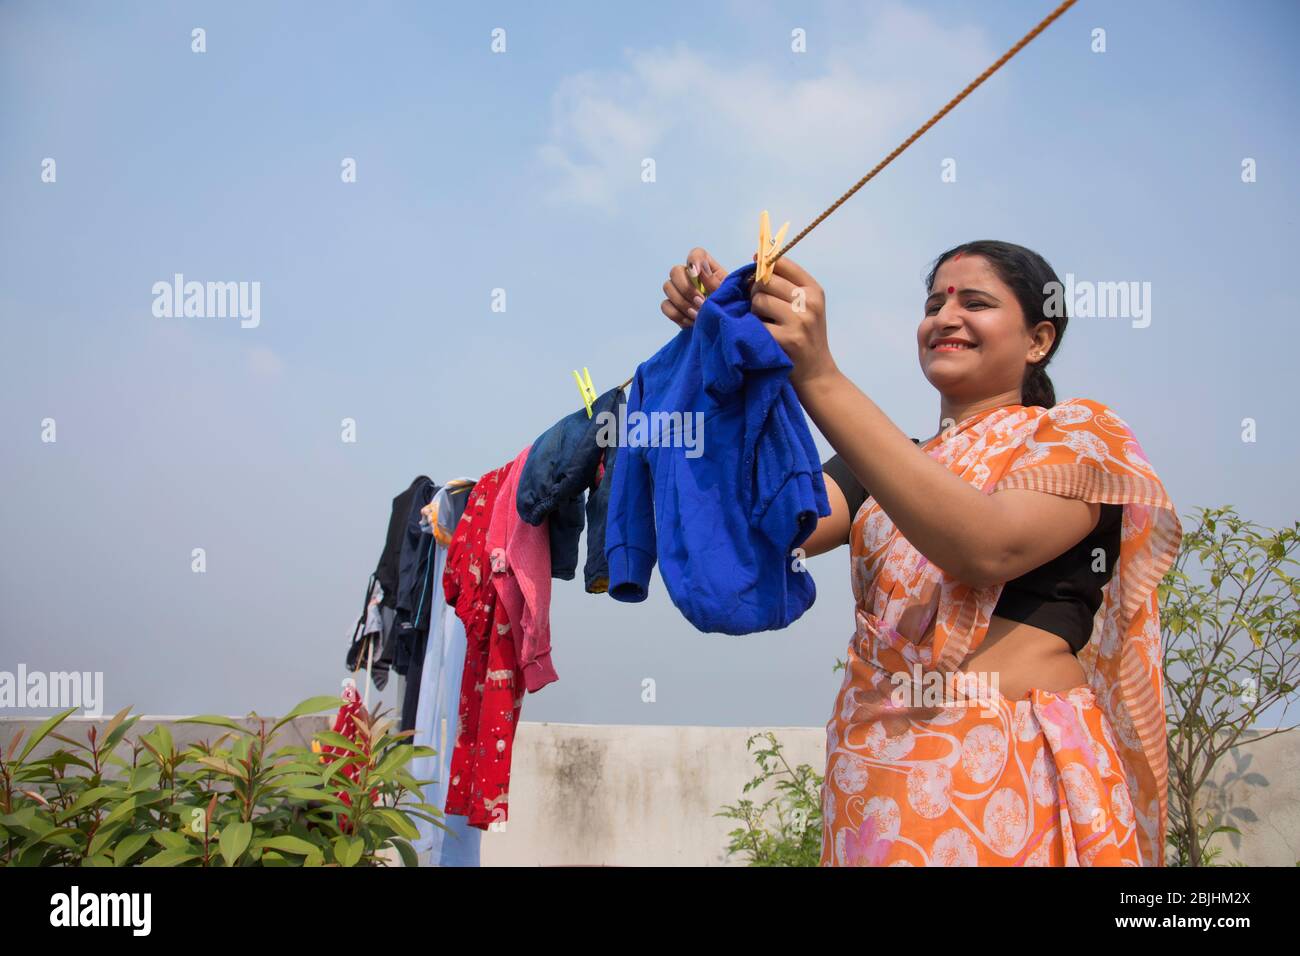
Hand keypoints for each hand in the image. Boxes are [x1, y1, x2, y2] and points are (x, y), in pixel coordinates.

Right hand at [662, 247, 726, 328]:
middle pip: (675, 271)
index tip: (696, 274)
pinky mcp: (673, 306)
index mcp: (707, 268)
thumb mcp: (728, 293)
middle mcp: (689, 276)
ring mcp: (679, 290)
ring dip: (682, 303)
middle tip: (700, 302)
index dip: (694, 261)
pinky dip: (677, 315)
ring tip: (697, 315)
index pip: (696, 254)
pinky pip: (665, 306)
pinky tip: (690, 321)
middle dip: (686, 288)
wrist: (724, 325)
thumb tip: (698, 274)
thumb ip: (715, 282)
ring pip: (668, 287)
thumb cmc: (729, 306)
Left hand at [749, 256, 838, 388]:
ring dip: (754, 312)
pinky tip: (764, 337)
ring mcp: (799, 321)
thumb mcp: (806, 307)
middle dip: (756, 292)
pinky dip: (754, 329)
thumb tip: (756, 258)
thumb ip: (785, 284)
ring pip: (759, 301)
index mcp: (814, 290)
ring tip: (764, 323)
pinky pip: (756, 323)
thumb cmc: (804, 337)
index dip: (764, 266)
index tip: (756, 273)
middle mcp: (809, 302)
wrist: (816, 373)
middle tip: (760, 307)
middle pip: (766, 281)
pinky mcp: (786, 339)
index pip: (782, 263)